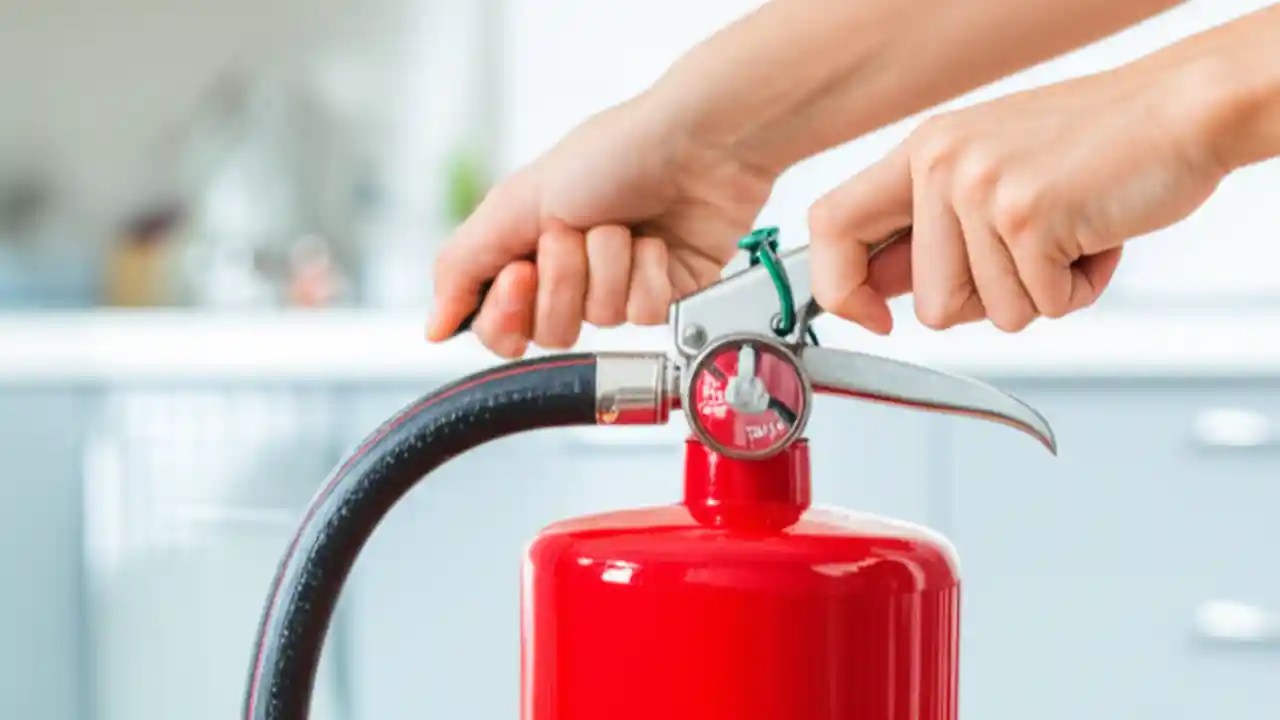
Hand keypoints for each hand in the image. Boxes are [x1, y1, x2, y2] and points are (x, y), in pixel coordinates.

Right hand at [425, 94, 774, 357]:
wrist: (698, 143)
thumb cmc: (613, 153)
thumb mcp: (519, 200)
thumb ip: (464, 265)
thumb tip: (433, 327)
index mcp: (528, 249)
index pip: (499, 326)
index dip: (507, 313)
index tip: (521, 273)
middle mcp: (572, 274)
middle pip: (550, 331)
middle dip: (565, 279)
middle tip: (577, 234)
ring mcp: (620, 286)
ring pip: (602, 321)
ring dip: (610, 266)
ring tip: (625, 226)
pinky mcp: (668, 295)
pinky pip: (646, 316)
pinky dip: (650, 274)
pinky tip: (659, 241)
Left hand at [808, 59, 1231, 333]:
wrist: (1183, 110)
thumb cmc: (1095, 147)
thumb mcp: (990, 169)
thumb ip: (932, 228)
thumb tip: (875, 289)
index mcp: (923, 151)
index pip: (831, 224)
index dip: (839, 287)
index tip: (872, 318)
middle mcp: (941, 163)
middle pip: (932, 305)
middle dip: (991, 301)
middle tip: (1035, 252)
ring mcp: (980, 187)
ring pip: (992, 313)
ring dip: (1043, 292)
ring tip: (1071, 233)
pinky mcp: (1027, 216)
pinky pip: (1043, 306)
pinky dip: (1080, 289)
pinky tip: (1095, 236)